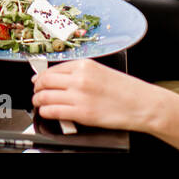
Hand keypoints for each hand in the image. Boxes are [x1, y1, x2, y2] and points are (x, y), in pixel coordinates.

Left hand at [30, 59, 157, 132]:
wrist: (143, 104)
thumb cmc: (126, 90)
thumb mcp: (102, 72)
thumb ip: (81, 74)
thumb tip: (61, 79)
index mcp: (85, 65)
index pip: (53, 69)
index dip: (41, 76)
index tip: (38, 80)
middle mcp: (79, 78)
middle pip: (46, 81)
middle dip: (37, 88)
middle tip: (36, 93)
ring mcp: (79, 96)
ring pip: (46, 96)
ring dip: (38, 101)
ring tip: (38, 103)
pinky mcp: (82, 113)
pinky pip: (53, 111)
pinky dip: (46, 112)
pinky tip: (46, 112)